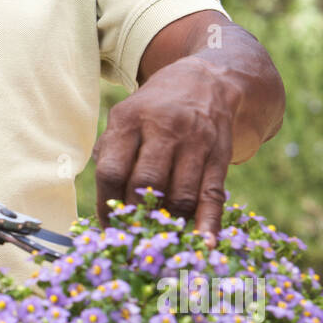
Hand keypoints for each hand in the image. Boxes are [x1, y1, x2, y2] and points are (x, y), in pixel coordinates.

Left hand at [93, 56, 242, 239]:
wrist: (209, 80)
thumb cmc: (156, 107)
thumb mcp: (127, 114)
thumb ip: (110, 151)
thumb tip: (103, 201)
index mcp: (131, 119)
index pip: (112, 170)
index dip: (106, 204)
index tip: (107, 224)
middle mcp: (164, 129)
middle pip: (145, 184)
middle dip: (135, 214)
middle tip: (131, 233)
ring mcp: (195, 143)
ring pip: (179, 195)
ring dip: (167, 222)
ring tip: (156, 235)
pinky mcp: (219, 156)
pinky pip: (212, 196)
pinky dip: (208, 223)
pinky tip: (203, 243)